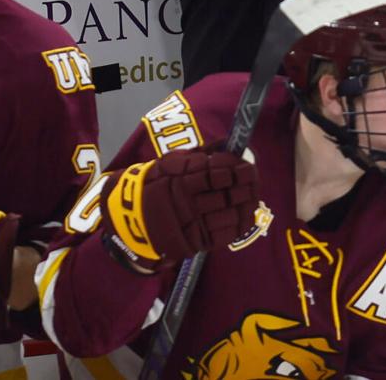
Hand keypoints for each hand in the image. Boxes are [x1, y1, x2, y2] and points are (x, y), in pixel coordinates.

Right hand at [101, 146, 258, 272]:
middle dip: (246, 186)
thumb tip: (228, 143)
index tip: (247, 164)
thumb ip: (201, 153)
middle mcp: (187, 204)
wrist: (130, 217)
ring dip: (246, 205)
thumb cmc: (156, 183)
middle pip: (228, 195)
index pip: (218, 174)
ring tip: (252, 196)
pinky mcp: (193, 243)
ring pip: (230, 215)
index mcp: (182, 181)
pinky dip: (238, 224)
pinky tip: (244, 214)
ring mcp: (191, 226)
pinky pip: (224, 236)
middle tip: (254, 179)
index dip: (237, 169)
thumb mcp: (172, 162)